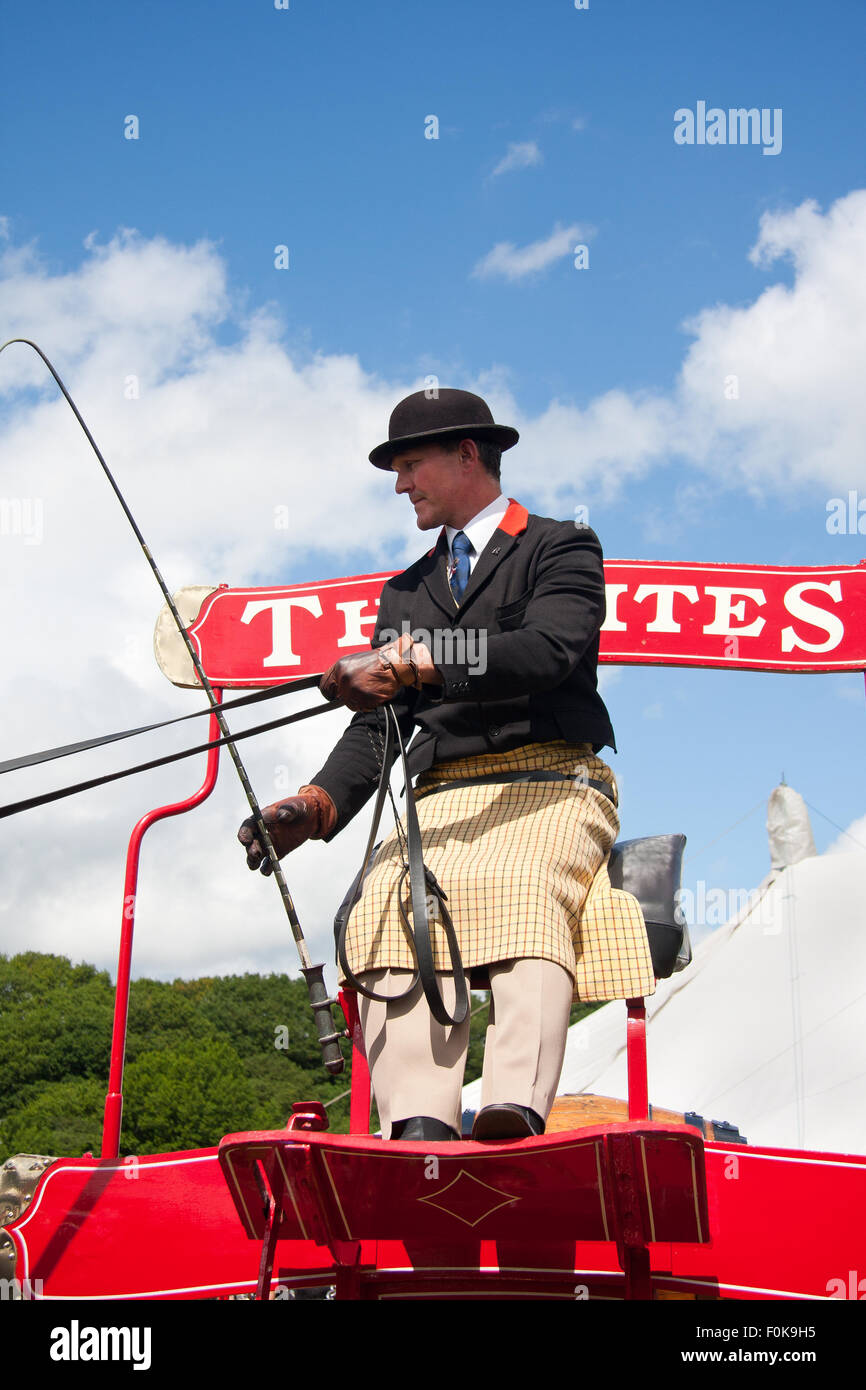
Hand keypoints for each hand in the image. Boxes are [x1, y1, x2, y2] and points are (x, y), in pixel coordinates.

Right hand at [237, 786, 335, 873]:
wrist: (309, 817)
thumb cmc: (299, 807)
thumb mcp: (295, 806)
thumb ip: (288, 810)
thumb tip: (282, 816)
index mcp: (262, 819)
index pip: (248, 826)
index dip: (244, 834)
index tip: (245, 840)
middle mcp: (262, 832)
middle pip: (251, 843)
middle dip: (251, 850)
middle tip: (255, 854)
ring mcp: (269, 844)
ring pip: (256, 855)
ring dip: (254, 861)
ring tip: (255, 865)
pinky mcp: (278, 852)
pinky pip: (269, 862)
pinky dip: (267, 868)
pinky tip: (267, 872)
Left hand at [320, 633, 437, 711]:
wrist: (397, 663)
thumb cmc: (380, 662)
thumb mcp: (356, 661)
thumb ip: (344, 673)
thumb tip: (338, 685)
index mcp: (340, 666)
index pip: (324, 685)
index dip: (329, 692)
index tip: (333, 695)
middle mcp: (344, 676)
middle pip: (338, 697)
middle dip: (347, 697)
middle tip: (358, 693)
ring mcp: (353, 687)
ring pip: (350, 703)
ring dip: (360, 701)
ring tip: (371, 691)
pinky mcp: (363, 696)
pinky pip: (362, 706)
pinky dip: (369, 703)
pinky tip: (375, 693)